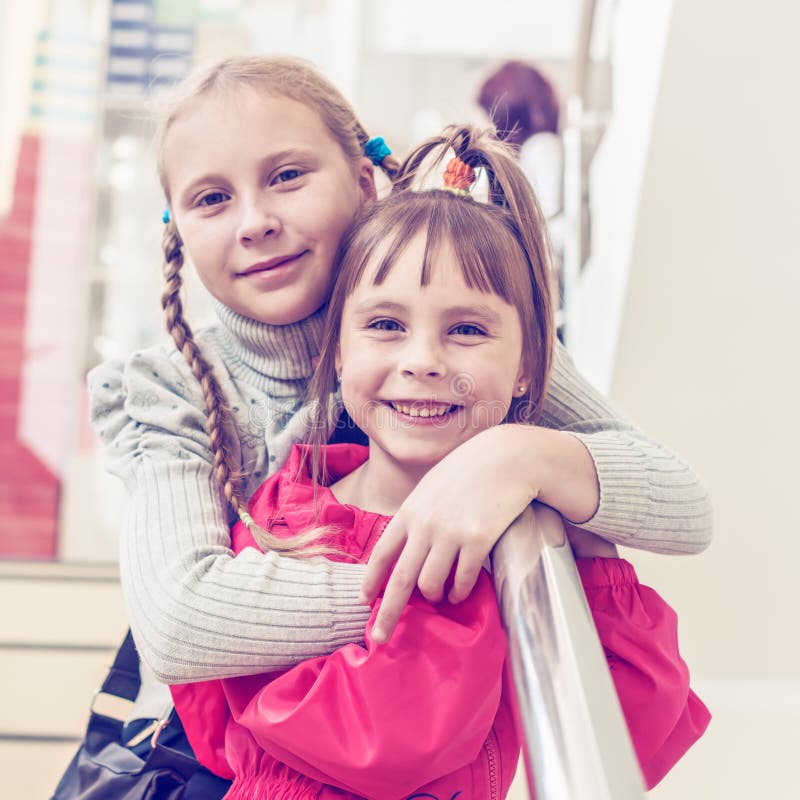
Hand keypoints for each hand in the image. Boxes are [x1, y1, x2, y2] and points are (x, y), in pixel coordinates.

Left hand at [361, 424, 542, 642]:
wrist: (506, 457)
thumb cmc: (467, 470)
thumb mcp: (431, 487)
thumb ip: (417, 516)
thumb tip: (405, 549)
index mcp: (410, 512)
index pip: (381, 555)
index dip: (370, 582)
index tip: (364, 602)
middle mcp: (425, 526)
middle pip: (400, 581)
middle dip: (387, 614)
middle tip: (378, 638)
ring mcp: (451, 534)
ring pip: (432, 585)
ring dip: (434, 597)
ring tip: (441, 596)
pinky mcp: (479, 541)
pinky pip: (463, 580)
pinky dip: (459, 592)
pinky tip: (459, 591)